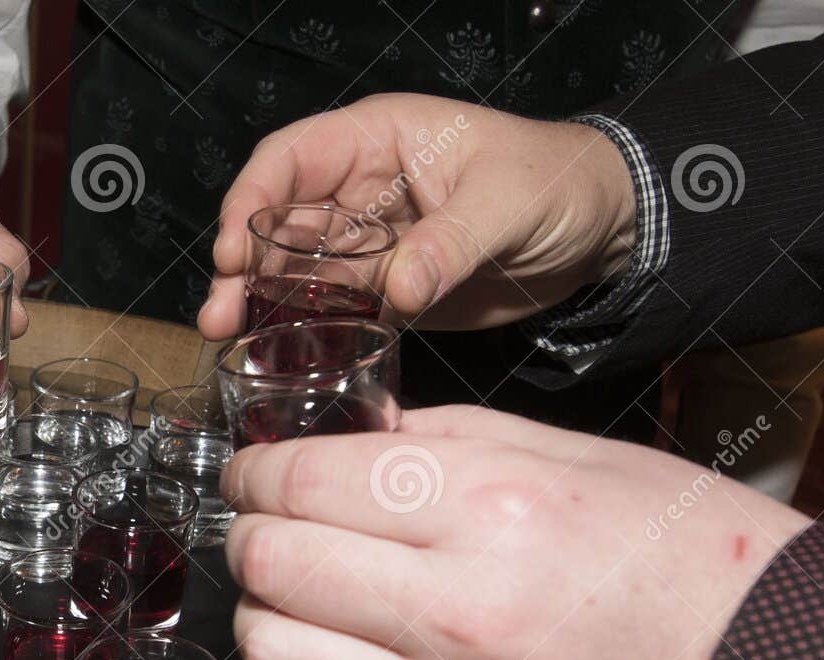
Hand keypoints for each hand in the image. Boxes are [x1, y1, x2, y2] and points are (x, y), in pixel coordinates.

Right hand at [200, 93, 635, 338]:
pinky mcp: (391, 291)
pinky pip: (338, 310)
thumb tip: (397, 287)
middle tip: (222, 312)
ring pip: (301, 271)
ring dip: (265, 304)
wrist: (601, 230)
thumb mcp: (506, 202)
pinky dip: (310, 331)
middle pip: (282, 221)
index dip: (253, 201)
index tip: (233, 250)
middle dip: (245, 265)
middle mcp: (363, 189)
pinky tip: (283, 355)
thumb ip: (450, 242)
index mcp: (380, 140)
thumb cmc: (556, 183)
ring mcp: (374, 243)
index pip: (292, 159)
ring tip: (235, 338)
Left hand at [220, 408, 810, 659]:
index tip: (255, 468)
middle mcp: (455, 610)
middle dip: (248, 529)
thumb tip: (353, 437)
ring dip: (263, 607)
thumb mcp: (580, 458)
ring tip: (294, 584)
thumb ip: (449, 441)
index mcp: (492, 508)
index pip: (307, 482)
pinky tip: (351, 640)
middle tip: (263, 516)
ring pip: (274, 649)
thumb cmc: (691, 560)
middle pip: (271, 563)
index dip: (257, 470)